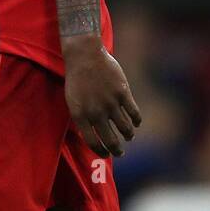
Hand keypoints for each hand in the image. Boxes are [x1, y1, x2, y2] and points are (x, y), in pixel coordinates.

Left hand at [62, 36, 141, 157]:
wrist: (84, 56)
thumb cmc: (77, 79)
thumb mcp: (72, 100)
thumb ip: (82, 118)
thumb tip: (92, 136)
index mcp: (80, 115)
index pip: (93, 142)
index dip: (101, 151)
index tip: (106, 154)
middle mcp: (96, 112)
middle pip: (111, 140)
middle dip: (117, 149)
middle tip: (120, 152)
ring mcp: (110, 103)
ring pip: (126, 129)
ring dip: (128, 135)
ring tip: (128, 136)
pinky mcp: (123, 93)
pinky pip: (134, 114)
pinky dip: (136, 121)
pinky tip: (136, 123)